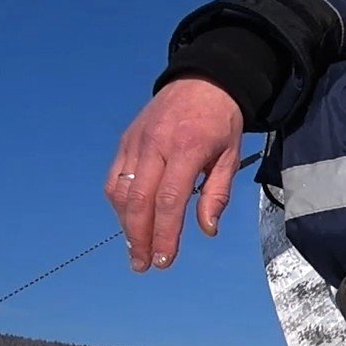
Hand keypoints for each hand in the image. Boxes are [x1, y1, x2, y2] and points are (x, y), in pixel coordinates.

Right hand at [106, 78, 244, 271]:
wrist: (203, 81)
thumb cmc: (221, 122)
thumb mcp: (230, 157)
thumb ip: (217, 194)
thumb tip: (207, 230)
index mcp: (186, 148)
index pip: (169, 200)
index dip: (164, 234)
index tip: (164, 259)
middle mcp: (155, 145)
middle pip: (139, 200)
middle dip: (139, 237)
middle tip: (143, 264)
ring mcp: (136, 141)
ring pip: (121, 191)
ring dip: (126, 224)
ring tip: (136, 249)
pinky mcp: (126, 140)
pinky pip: (115, 177)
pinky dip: (120, 203)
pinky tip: (130, 221)